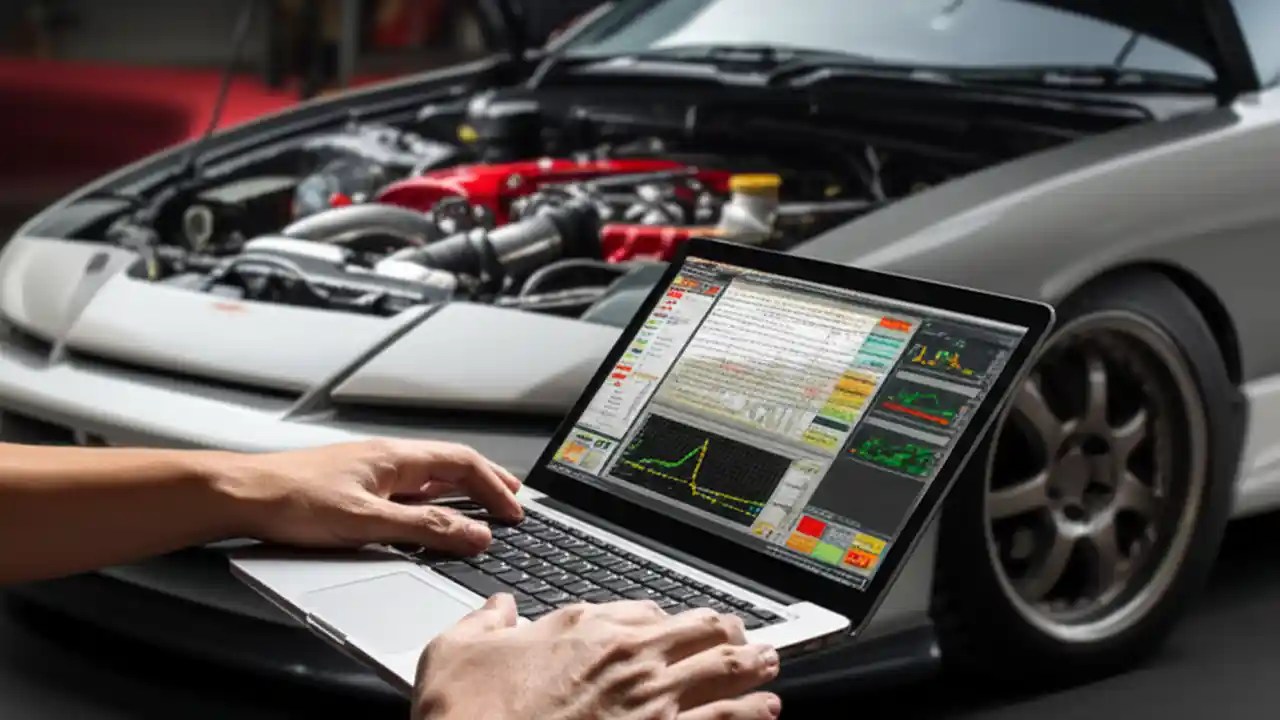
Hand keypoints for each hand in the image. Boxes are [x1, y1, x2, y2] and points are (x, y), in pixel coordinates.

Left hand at [214, 439, 521, 554]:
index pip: (463, 464)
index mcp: (396, 457)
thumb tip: (473, 534)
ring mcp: (371, 471)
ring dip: (462, 491)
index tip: (514, 511)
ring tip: (481, 507)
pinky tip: (430, 515)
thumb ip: (426, 528)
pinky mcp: (354, 486)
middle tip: (511, 500)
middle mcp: (387, 458)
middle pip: (451, 465)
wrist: (240, 495)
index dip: (495, 486)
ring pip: (430, 477)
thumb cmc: (292, 499)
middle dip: (486, 482)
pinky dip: (434, 501)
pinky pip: (409, 489)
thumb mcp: (367, 521)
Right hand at [414, 596, 781, 719]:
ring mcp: (652, 705)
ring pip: (723, 671)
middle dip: (726, 631)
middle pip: (700, 631)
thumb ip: (482, 622)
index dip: (661, 619)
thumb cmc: (469, 714)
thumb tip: (496, 608)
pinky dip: (751, 713)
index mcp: (585, 631)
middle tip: (741, 635)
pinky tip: (767, 710)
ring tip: (770, 663)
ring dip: (753, 665)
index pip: (642, 610)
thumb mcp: (453, 651)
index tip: (668, 626)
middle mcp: (629, 660)